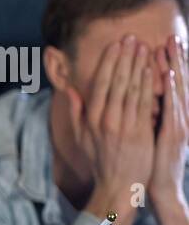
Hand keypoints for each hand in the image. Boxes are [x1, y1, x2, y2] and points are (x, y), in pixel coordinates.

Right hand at [65, 36, 156, 224]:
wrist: (118, 186)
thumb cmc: (100, 160)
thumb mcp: (80, 137)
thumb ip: (75, 111)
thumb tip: (69, 90)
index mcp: (91, 119)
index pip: (100, 84)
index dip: (109, 62)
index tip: (116, 45)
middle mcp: (106, 120)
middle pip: (116, 82)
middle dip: (125, 58)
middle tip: (132, 38)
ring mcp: (124, 126)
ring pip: (132, 89)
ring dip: (139, 66)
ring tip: (144, 48)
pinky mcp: (140, 132)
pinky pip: (145, 102)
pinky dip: (149, 84)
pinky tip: (154, 70)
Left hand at [148, 36, 188, 224]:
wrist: (156, 185)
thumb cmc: (146, 160)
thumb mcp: (145, 134)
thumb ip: (141, 114)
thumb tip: (131, 97)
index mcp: (168, 115)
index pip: (167, 85)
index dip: (166, 64)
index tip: (163, 43)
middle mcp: (176, 116)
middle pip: (176, 82)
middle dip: (175, 58)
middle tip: (173, 36)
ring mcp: (177, 123)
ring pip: (177, 89)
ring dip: (176, 66)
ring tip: (174, 46)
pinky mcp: (174, 133)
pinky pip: (173, 107)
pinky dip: (172, 90)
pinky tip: (170, 75)